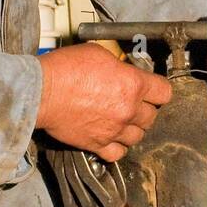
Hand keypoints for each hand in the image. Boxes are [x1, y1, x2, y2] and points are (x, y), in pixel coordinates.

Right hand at [36, 43, 170, 161]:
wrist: (41, 91)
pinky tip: (112, 138)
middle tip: (134, 103)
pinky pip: (118, 153)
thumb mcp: (99, 53)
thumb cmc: (65, 69)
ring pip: (138, 136)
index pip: (164, 92)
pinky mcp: (97, 144)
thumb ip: (119, 66)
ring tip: (123, 120)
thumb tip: (123, 70)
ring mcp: (114, 130)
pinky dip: (117, 147)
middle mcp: (128, 109)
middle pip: (152, 116)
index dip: (158, 90)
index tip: (153, 90)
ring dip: (133, 129)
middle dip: (145, 109)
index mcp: (133, 84)